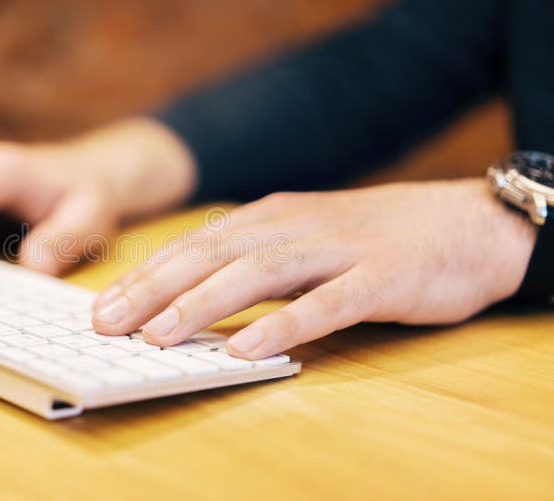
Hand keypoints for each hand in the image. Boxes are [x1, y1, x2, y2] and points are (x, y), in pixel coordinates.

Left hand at [92, 179, 537, 358]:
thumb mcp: (303, 237)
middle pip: (213, 256)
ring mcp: (338, 249)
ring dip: (203, 304)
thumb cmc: (372, 237)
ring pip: (259, 274)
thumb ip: (254, 259)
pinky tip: (248, 349)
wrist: (462, 221)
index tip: (104, 307)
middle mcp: (294, 227)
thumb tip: (192, 293)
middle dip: (155, 289)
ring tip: (158, 334)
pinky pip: (327, 303)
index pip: (195, 246)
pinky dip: (284, 324)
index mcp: (271, 218)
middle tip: (107, 322)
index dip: (147, 276)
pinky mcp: (381, 277)